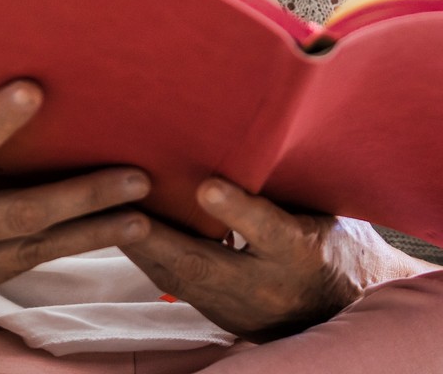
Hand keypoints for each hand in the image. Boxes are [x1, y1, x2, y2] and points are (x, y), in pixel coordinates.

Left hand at [120, 180, 418, 341]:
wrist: (337, 310)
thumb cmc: (331, 241)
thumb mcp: (323, 208)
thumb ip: (286, 181)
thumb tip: (255, 129)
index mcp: (303, 252)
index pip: (271, 230)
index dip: (239, 209)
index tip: (208, 185)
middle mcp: (268, 286)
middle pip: (207, 264)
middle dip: (158, 236)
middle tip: (122, 203)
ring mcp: (239, 308)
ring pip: (180, 279)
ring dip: (140, 246)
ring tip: (105, 211)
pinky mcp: (217, 313)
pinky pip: (173, 284)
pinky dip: (146, 255)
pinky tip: (119, 230)